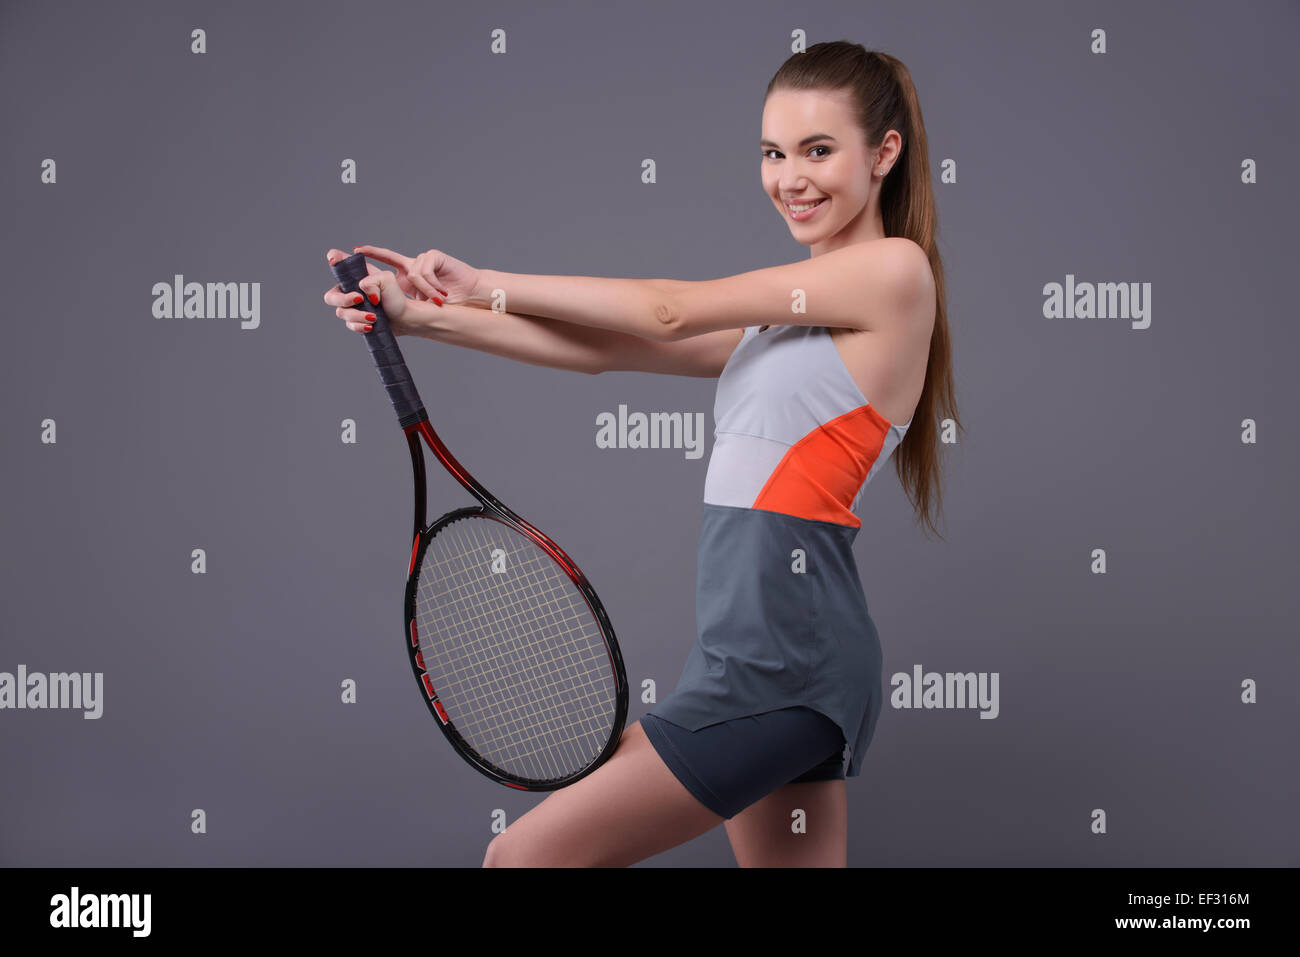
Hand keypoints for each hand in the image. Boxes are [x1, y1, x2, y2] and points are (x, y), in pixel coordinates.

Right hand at [323, 248, 427, 335]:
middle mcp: (352, 290)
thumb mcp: (387, 280)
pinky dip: (360, 325)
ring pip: (341, 312)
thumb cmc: (398, 298)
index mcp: (358, 276)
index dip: (334, 259)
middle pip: (331, 295)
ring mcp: (353, 307)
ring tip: (374, 317)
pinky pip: (350, 325)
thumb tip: (360, 292)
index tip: (333, 259)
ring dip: (356, 315)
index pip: (340, 264)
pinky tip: (371, 325)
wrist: (406, 319)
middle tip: (358, 299)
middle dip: (342, 299)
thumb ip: (371, 280)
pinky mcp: (357, 320)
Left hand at [354, 244, 480, 305]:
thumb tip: (380, 310)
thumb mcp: (421, 305)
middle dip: (373, 253)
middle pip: (390, 257)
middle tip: (358, 251)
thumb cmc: (449, 303)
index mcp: (408, 277)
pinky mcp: (434, 256)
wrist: (470, 296)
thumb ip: (403, 302)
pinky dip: (433, 285)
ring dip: (426, 291)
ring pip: (413, 275)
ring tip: (439, 299)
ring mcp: (423, 260)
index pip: (386, 266)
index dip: (372, 258)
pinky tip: (443, 292)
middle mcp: (413, 266)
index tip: (355, 251)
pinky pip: (425, 271)